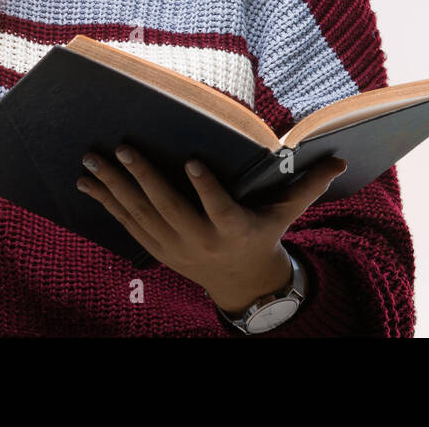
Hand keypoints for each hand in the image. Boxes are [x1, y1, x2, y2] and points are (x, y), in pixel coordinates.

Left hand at [76, 145, 346, 312]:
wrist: (238, 281)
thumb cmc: (262, 233)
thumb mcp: (285, 213)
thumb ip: (307, 186)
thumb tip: (339, 160)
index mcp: (233, 228)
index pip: (219, 207)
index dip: (205, 187)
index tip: (192, 161)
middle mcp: (199, 239)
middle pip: (167, 208)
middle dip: (141, 177)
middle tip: (121, 147)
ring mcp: (173, 245)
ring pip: (139, 214)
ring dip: (113, 187)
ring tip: (92, 160)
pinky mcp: (156, 246)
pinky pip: (126, 223)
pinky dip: (106, 203)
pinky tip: (89, 183)